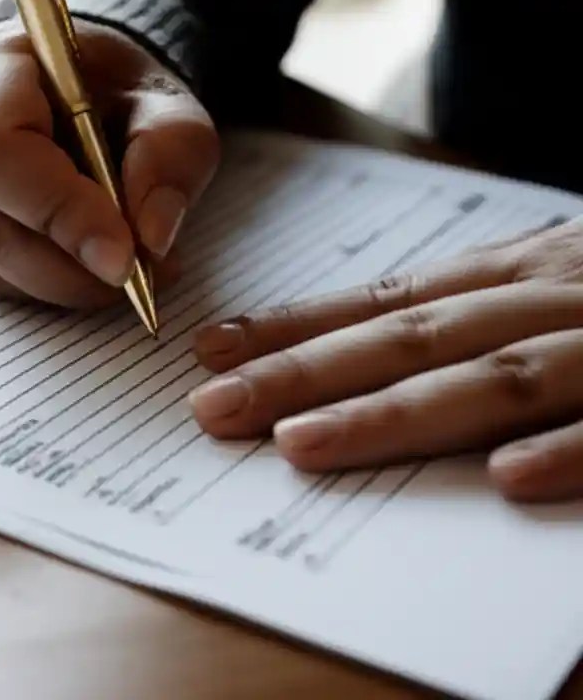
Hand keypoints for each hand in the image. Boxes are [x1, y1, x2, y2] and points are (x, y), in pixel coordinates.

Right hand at [0, 19, 219, 307]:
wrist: (82, 87)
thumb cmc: (116, 86)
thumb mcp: (166, 99)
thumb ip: (168, 153)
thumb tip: (151, 238)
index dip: (54, 210)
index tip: (124, 256)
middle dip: (68, 265)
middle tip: (141, 273)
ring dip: (65, 282)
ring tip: (129, 268)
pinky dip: (50, 285)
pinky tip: (90, 265)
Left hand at [189, 218, 582, 502]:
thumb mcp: (559, 281)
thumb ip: (479, 314)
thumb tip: (368, 355)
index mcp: (516, 275)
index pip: (387, 304)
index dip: (295, 329)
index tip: (206, 352)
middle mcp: (550, 298)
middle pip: (414, 339)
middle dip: (305, 373)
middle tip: (212, 408)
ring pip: (499, 377)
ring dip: (395, 411)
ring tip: (300, 442)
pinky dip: (566, 447)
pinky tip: (504, 478)